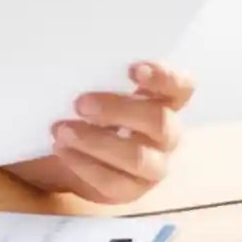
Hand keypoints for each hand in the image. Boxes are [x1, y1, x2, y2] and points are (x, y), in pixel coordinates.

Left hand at [7, 62, 193, 204]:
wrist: (62, 151)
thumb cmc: (83, 109)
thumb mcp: (90, 86)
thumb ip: (94, 75)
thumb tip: (66, 51)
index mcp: (162, 100)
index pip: (180, 87)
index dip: (163, 78)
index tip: (133, 69)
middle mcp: (165, 133)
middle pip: (160, 122)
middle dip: (120, 111)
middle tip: (81, 103)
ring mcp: (152, 165)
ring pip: (139, 158)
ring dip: (98, 142)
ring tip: (62, 130)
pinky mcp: (129, 190)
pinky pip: (113, 182)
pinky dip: (84, 164)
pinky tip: (61, 149)